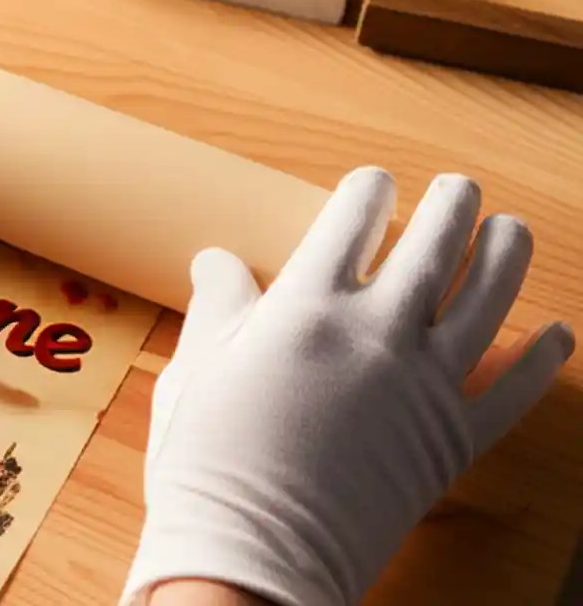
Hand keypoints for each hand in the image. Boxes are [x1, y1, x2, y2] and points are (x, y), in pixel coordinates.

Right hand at [126, 168, 573, 605]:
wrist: (249, 559)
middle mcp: (377, 331)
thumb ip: (218, 304)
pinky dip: (541, 359)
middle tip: (457, 188)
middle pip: (436, 240)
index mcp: (307, 306)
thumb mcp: (196, 370)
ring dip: (506, 252)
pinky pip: (515, 389)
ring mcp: (424, 385)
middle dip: (452, 202)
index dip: (368, 188)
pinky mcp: (454, 440)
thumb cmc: (208, 464)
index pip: (354, 216)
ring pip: (490, 296)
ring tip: (511, 229)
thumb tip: (215, 258)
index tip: (372, 185)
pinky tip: (556, 333)